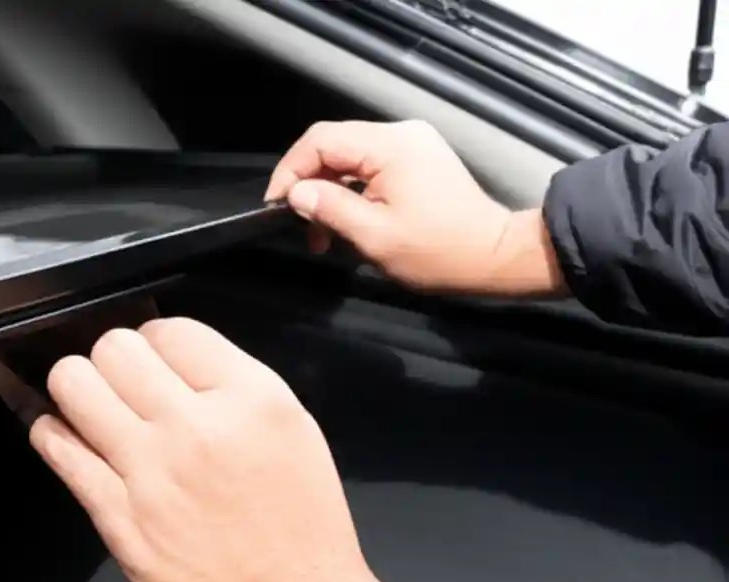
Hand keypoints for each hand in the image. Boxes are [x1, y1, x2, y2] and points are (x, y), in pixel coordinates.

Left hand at [18, 318, 408, 581]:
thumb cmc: (298, 523)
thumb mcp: (291, 428)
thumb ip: (230, 384)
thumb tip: (167, 355)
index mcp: (250, 399)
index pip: (171, 330)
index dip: (158, 342)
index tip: (158, 364)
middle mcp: (195, 427)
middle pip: (115, 348)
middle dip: (115, 360)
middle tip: (124, 385)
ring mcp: (149, 472)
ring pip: (73, 384)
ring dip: (77, 387)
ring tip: (92, 405)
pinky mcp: (115, 515)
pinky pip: (56, 447)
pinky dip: (54, 432)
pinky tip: (69, 436)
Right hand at [265, 120, 565, 296]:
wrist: (494, 256)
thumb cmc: (437, 252)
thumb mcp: (374, 236)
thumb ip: (330, 208)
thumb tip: (296, 193)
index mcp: (390, 146)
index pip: (321, 140)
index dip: (291, 170)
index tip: (277, 205)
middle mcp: (400, 134)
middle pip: (333, 145)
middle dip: (309, 184)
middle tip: (301, 226)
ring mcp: (412, 144)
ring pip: (349, 157)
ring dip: (329, 192)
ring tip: (323, 234)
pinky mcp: (418, 159)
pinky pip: (369, 165)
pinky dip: (350, 190)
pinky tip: (347, 221)